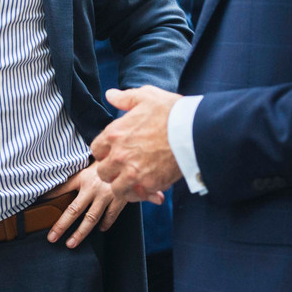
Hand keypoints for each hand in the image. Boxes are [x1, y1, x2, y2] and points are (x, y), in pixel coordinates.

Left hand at [45, 162, 152, 248]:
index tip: (37, 207)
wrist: (127, 158)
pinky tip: (100, 229)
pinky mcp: (119, 199)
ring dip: (80, 233)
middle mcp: (92, 187)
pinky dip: (105, 224)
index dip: (48, 198)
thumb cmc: (104, 162)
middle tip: (52, 238)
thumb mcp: (85, 166)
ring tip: (71, 243)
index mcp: (82, 177)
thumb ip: (73, 177)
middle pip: (74, 210)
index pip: (61, 189)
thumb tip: (52, 186)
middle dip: (61, 225)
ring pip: (91, 218)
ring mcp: (106, 195)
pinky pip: (110, 216)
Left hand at [91, 86, 184, 200]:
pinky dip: (142, 195)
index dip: (104, 153)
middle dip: (112, 172)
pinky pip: (138, 196)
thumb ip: (125, 98)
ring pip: (117, 189)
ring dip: (124, 187)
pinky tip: (149, 189)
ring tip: (135, 182)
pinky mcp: (150, 184)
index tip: (113, 154)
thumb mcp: (146, 96)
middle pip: (103, 172)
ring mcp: (133, 172)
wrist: (194, 130)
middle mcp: (119, 155)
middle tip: (124, 170)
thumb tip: (110, 95)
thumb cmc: (171, 111)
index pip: (96, 150)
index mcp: (114, 134)